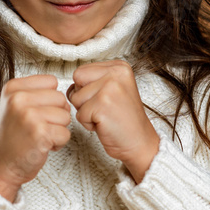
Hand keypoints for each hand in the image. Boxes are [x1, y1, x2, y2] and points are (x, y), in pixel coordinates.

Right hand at [0, 74, 71, 200]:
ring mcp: (29, 115)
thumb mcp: (15, 105)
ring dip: (57, 129)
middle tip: (37, 127)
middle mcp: (19, 98)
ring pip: (66, 116)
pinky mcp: (40, 133)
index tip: (35, 112)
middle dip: (56, 115)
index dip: (50, 99)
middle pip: (61, 98)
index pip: (51, 81)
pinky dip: (58, 143)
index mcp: (13, 87)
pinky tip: (42, 145)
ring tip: (39, 136)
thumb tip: (66, 93)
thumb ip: (36, 92)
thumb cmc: (13, 136)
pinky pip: (66, 133)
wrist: (0, 164)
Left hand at [66, 60, 159, 183]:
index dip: (86, 89)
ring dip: (86, 112)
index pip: (82, 71)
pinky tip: (105, 124)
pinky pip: (79, 115)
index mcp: (119, 67)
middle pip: (76, 80)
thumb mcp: (113, 90)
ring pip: (76, 98)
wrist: (140, 142)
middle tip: (103, 108)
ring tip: (105, 116)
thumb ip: (93, 82)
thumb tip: (70, 87)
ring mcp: (109, 89)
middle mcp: (116, 73)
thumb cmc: (124, 119)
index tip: (105, 99)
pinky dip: (88, 124)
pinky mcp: (102, 106)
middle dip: (83, 98)